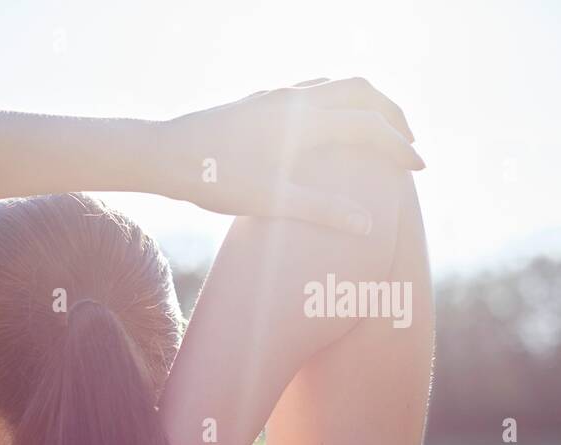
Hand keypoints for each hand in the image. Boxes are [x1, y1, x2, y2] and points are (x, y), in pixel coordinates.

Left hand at [156, 77, 423, 234]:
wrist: (161, 153)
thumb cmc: (211, 178)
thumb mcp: (268, 200)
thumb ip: (320, 210)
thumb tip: (368, 225)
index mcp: (304, 121)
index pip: (368, 127)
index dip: (398, 147)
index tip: (419, 169)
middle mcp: (294, 99)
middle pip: (362, 91)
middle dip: (391, 115)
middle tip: (408, 142)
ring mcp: (274, 97)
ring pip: (335, 85)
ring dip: (363, 104)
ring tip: (376, 131)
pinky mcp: (256, 102)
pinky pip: (309, 90)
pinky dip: (333, 102)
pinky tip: (324, 127)